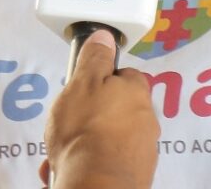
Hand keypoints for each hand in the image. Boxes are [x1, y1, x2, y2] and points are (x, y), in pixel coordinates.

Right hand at [42, 29, 158, 188]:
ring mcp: (143, 150)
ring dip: (88, 142)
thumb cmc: (86, 132)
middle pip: (115, 109)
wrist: (97, 186)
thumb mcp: (82, 83)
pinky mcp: (135, 174)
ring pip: (110, 138)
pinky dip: (91, 162)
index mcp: (136, 91)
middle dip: (92, 116)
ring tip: (63, 151)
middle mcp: (147, 120)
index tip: (81, 90)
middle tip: (69, 123)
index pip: (122, 76)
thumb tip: (105, 36)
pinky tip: (70, 168)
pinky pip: (109, 161)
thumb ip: (94, 58)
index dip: (99, 81)